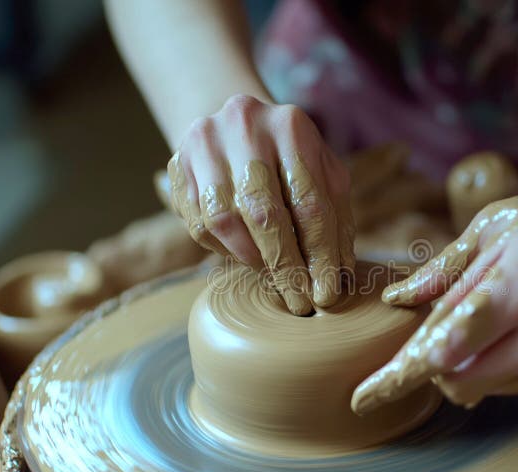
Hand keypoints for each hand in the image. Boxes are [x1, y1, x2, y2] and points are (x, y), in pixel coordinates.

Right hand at [167, 95, 355, 315]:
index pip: (308, 202)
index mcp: (290, 126)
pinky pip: (197, 223)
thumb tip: (340, 276)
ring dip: (252, 260)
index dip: (319, 254)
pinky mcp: (178, 165)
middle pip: (263, 212)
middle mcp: (244, 127)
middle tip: (299, 301)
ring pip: (223, 220)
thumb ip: (336, 220)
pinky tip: (246, 256)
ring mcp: (204, 145)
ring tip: (274, 277)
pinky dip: (224, 249)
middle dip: (284, 266)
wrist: (237, 124)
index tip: (325, 293)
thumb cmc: (290, 157)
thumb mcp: (323, 175)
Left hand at [352, 159, 517, 412]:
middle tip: (438, 335)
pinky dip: (512, 362)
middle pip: (462, 378)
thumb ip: (446, 270)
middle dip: (437, 365)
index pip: (446, 345)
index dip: (402, 374)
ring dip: (473, 365)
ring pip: (494, 386)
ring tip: (495, 316)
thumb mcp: (499, 224)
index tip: (365, 397)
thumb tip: (397, 300)